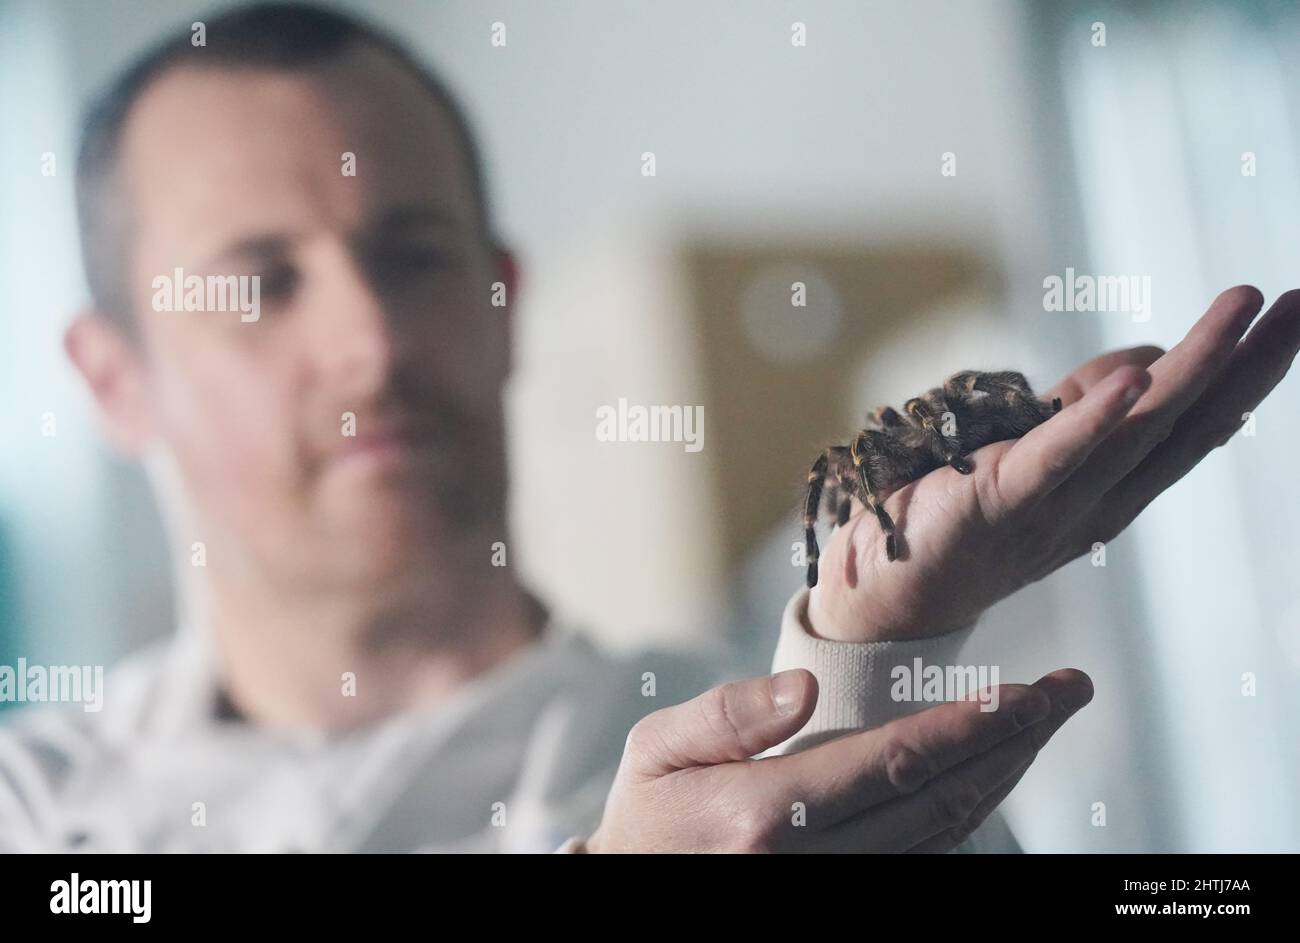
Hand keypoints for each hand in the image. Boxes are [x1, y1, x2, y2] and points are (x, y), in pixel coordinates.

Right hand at [585, 666, 1091, 851]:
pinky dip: (968, 810)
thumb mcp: (657, 748)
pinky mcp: (841, 892)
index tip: (1027, 690)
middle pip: (941, 799)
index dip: (970, 725)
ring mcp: (833, 885)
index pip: (894, 762)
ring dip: (1004, 775)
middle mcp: (814, 860)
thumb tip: (803, 687)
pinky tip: (992, 770)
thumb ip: (729, 714)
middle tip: (1069, 692)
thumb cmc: (646, 815)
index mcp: (767, 813)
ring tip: (1043, 722)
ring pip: (944, 833)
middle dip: (1014, 741)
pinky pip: (924, 855)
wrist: (633, 888)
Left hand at [809, 286, 1299, 642]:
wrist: (884, 589)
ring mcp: (1050, 506)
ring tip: (1239, 309)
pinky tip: (1134, 379)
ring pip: (1135, 431)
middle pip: (1183, 425)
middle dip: (1245, 364)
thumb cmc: (953, 513)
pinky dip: (1091, 422)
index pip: (1186, 426)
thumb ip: (1080, 411)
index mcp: (1104, 490)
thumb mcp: (1030, 450)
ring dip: (1192, 368)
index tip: (1280, 316)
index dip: (1237, 374)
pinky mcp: (996, 502)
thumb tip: (1144, 362)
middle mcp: (1093, 502)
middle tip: (1298, 303)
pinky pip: (1051, 460)